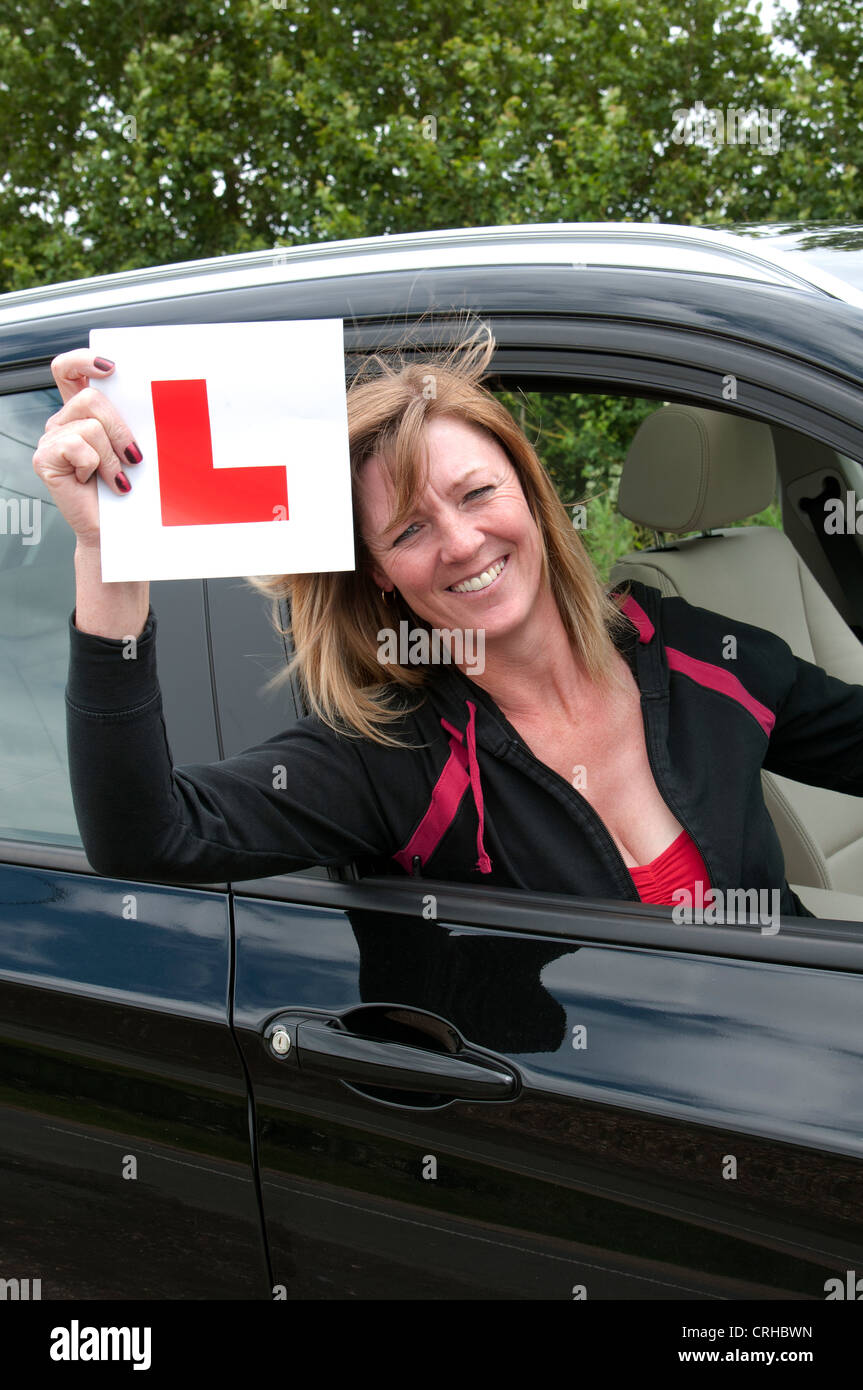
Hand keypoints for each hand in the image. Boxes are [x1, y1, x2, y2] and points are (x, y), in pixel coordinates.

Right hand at [32, 350, 142, 547]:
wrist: (119, 530)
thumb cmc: (132, 491)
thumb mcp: (135, 446)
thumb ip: (130, 419)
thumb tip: (151, 396)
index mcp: (83, 412)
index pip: (68, 369)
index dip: (83, 360)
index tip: (111, 368)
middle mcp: (64, 422)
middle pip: (90, 398)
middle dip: (121, 429)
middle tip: (135, 457)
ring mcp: (52, 440)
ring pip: (90, 425)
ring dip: (112, 457)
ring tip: (118, 479)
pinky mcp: (45, 460)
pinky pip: (77, 446)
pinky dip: (96, 466)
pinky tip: (95, 482)